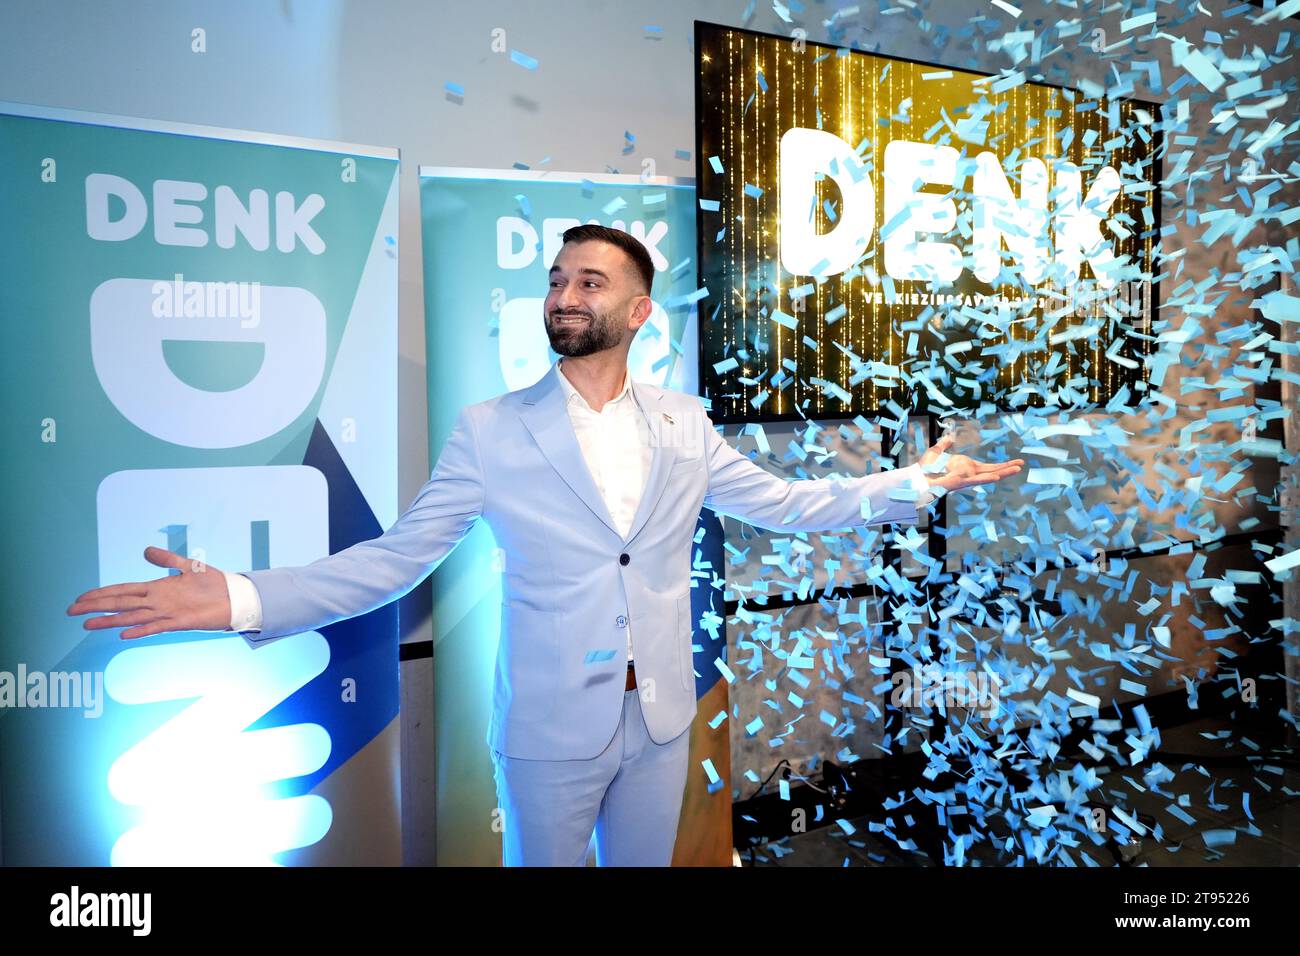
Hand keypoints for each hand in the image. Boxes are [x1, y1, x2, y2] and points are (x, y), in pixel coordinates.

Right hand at [66, 547, 232, 639]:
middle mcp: (157, 602)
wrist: (235, 597)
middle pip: (121, 604)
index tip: (81, 598)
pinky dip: (140, 630)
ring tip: (87, 625)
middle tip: (71, 611)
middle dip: (96, 607)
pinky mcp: (180, 622)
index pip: (123, 591)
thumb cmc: (213, 583)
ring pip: (132, 617)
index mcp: (156, 589)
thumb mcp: (188, 566)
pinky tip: (124, 634)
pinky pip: (156, 627)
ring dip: (110, 621)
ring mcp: (167, 613)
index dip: (102, 594)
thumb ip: (166, 560)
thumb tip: (145, 551)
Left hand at [917, 432, 1024, 493]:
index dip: (1001, 465)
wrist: (917, 477)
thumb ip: (944, 445)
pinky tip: (997, 476)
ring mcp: (966, 478)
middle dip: (1007, 468)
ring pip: (988, 476)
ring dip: (1002, 473)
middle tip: (1022, 464)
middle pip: (993, 471)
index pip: (989, 466)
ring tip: (1017, 469)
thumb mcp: (936, 451)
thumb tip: (949, 437)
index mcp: (966, 467)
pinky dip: (986, 478)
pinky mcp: (960, 482)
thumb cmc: (925, 467)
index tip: (1014, 462)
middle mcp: (969, 473)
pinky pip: (975, 480)